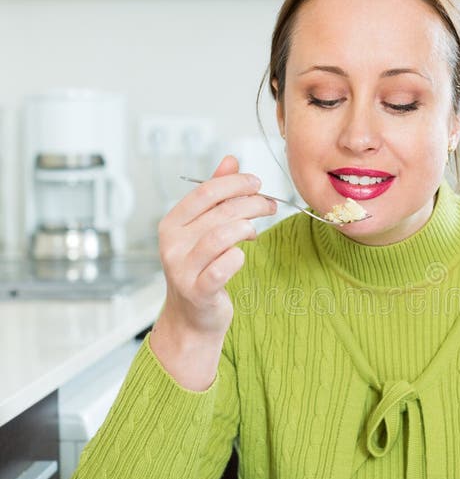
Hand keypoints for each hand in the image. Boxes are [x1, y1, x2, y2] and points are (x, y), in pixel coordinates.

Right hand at [150, 155, 275, 388]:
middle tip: (269, 204)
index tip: (257, 182)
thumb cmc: (200, 268)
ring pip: (220, 236)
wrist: (191, 318)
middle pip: (218, 212)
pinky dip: (238, 258)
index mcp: (171, 224)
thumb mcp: (202, 229)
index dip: (234, 183)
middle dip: (250, 203)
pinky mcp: (197, 291)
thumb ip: (215, 196)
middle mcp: (172, 244)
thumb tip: (230, 160)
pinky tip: (244, 255)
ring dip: (246, 227)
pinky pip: (222, 267)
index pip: (204, 192)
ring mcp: (182, 269)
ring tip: (257, 229)